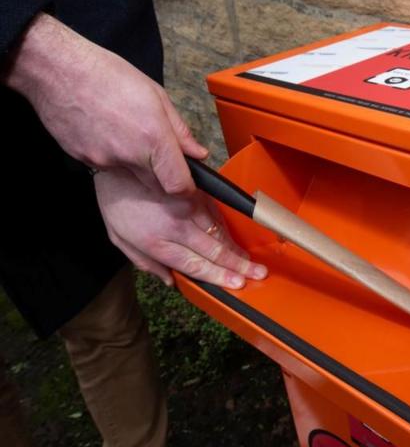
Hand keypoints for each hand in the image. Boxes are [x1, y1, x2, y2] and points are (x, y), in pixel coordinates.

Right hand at [2, 13, 203, 193]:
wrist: (57, 70)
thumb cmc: (106, 75)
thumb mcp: (156, 95)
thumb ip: (180, 130)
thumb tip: (197, 153)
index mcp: (153, 137)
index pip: (178, 186)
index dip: (187, 188)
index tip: (189, 182)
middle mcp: (129, 155)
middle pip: (156, 185)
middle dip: (163, 175)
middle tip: (159, 152)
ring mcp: (104, 160)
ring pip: (132, 176)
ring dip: (137, 164)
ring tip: (127, 132)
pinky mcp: (84, 160)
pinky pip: (108, 167)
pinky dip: (114, 156)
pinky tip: (108, 132)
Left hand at [94, 168, 266, 288]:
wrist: (116, 163)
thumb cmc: (115, 201)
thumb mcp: (118, 239)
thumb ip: (145, 263)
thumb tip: (170, 281)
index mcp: (157, 243)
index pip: (195, 266)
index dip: (219, 276)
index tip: (237, 284)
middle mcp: (176, 227)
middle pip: (214, 251)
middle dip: (238, 265)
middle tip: (257, 274)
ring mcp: (187, 208)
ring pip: (218, 233)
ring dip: (236, 248)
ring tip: (251, 260)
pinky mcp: (193, 192)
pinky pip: (215, 213)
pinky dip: (227, 228)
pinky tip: (234, 239)